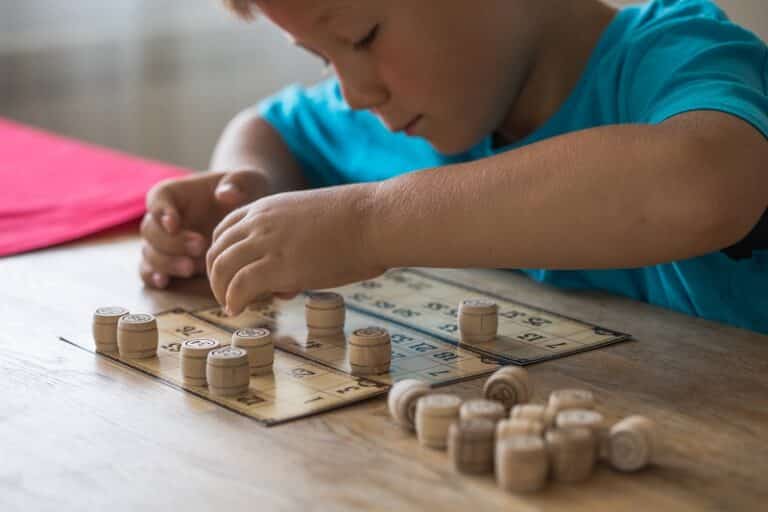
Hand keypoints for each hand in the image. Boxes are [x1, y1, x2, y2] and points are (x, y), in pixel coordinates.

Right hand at [140, 169, 269, 288]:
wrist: (246, 214)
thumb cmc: (243, 192)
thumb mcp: (246, 181)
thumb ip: (237, 183)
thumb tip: (226, 195)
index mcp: (175, 194)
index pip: (158, 198)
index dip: (161, 211)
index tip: (174, 223)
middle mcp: (163, 219)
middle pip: (151, 230)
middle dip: (172, 241)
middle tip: (199, 247)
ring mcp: (164, 243)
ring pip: (149, 253)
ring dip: (166, 262)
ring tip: (191, 268)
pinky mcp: (168, 263)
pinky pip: (149, 271)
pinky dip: (153, 277)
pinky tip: (165, 282)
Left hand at [206, 184, 384, 314]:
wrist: (374, 219)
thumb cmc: (358, 221)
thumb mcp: (314, 221)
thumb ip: (295, 241)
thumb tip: (295, 271)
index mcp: (268, 207)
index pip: (225, 230)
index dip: (222, 254)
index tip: (231, 273)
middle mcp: (260, 222)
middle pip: (217, 250)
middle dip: (216, 276)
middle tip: (227, 296)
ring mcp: (267, 243)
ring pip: (221, 268)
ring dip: (221, 291)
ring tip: (230, 306)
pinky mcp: (278, 266)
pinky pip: (239, 286)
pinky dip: (233, 301)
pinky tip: (237, 311)